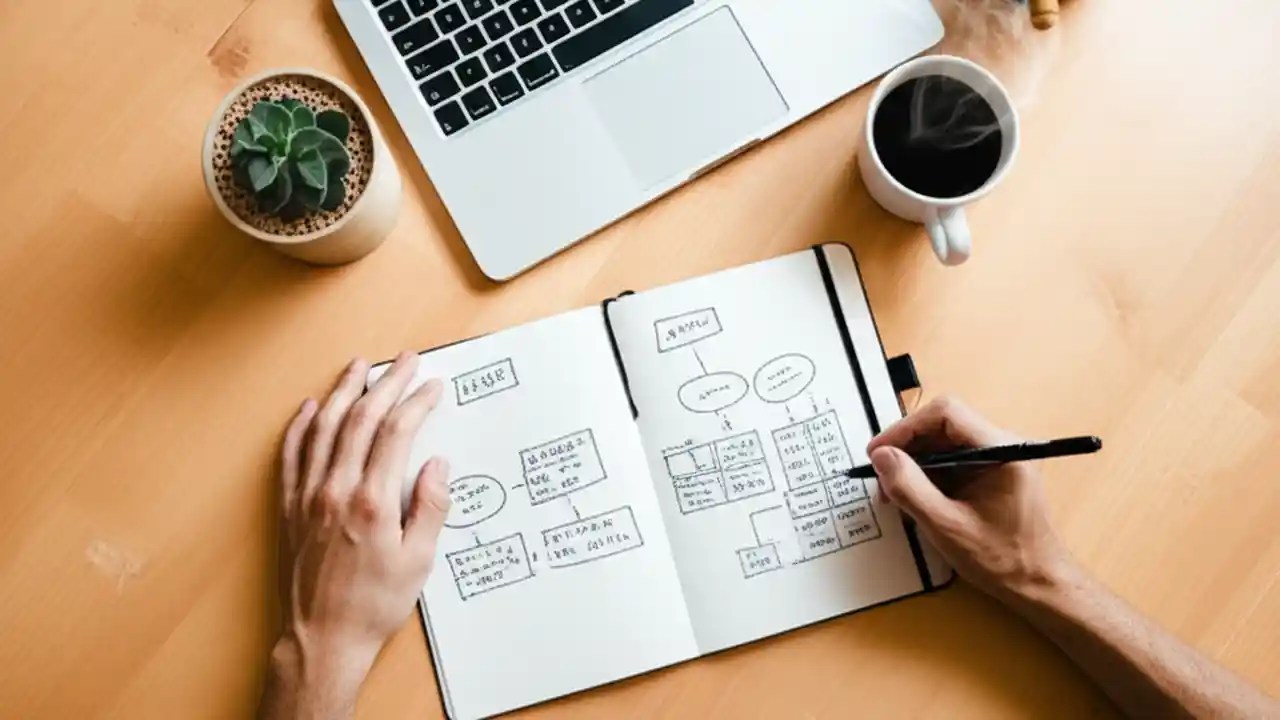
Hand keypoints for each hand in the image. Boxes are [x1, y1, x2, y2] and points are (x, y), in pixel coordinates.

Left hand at [261, 353, 450, 719]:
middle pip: (360, 419)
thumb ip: (430, 508)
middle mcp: (336, 491)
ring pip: (323, 427)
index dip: (416, 402)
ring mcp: (308, 497)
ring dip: (341, 391)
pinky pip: (291, 455)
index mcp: (373, 502)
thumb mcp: (419, 562)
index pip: (396, 433)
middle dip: (386, 383)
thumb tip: (437, 466)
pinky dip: (299, 426)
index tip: (431, 386)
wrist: (321, 640)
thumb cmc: (372, 606)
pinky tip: (308, 408)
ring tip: (357, 367)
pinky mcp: (290, 509)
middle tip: (404, 361)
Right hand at [866, 396, 1073, 603]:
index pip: (946, 414)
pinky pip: (952, 461)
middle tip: (883, 480)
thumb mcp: (947, 526)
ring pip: (943, 444)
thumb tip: (881, 456)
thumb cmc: (1003, 560)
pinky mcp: (992, 473)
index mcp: (1001, 450)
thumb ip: (910, 488)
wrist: (1039, 585)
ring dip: (915, 465)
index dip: (905, 428)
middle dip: (907, 449)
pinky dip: (928, 477)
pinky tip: (916, 501)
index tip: (879, 453)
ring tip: (896, 496)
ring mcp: (998, 459)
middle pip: (942, 426)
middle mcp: (1002, 446)